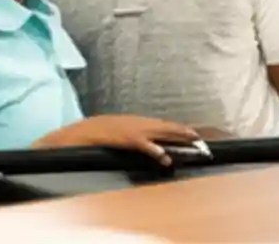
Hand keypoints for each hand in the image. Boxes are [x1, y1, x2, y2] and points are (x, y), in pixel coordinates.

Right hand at [35, 115, 199, 165]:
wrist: (78, 132)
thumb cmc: (96, 133)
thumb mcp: (116, 131)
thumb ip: (130, 135)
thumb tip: (142, 143)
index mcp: (135, 122)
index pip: (161, 124)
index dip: (176, 128)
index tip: (191, 132)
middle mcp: (137, 123)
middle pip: (166, 125)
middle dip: (183, 131)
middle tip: (199, 137)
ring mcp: (132, 129)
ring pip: (161, 131)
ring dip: (177, 136)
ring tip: (192, 140)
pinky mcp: (125, 139)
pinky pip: (144, 145)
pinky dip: (156, 150)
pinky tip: (165, 157)